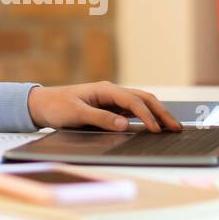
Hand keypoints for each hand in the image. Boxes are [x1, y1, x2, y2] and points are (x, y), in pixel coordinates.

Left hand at [26, 82, 182, 132]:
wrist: (42, 104)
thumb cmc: (57, 107)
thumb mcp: (76, 114)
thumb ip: (101, 119)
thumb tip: (125, 125)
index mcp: (105, 89)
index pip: (133, 101)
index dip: (147, 115)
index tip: (156, 129)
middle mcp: (112, 92)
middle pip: (144, 98)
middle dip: (161, 112)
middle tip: (176, 127)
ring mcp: (112, 99)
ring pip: (142, 103)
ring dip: (157, 113)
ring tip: (171, 127)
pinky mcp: (110, 107)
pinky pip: (133, 111)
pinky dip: (147, 117)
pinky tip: (154, 126)